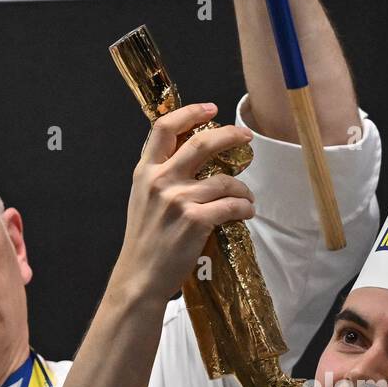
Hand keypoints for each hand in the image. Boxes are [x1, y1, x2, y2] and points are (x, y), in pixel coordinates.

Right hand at [111, 102, 255, 303]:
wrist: (140, 278)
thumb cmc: (145, 243)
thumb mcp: (143, 200)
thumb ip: (161, 177)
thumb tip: (192, 158)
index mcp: (145, 172)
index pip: (165, 128)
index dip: (190, 112)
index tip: (210, 108)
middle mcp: (160, 181)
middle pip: (202, 144)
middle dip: (230, 135)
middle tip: (246, 137)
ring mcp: (178, 200)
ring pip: (225, 180)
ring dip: (243, 188)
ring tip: (248, 197)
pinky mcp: (195, 221)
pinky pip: (231, 206)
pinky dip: (245, 208)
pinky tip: (247, 212)